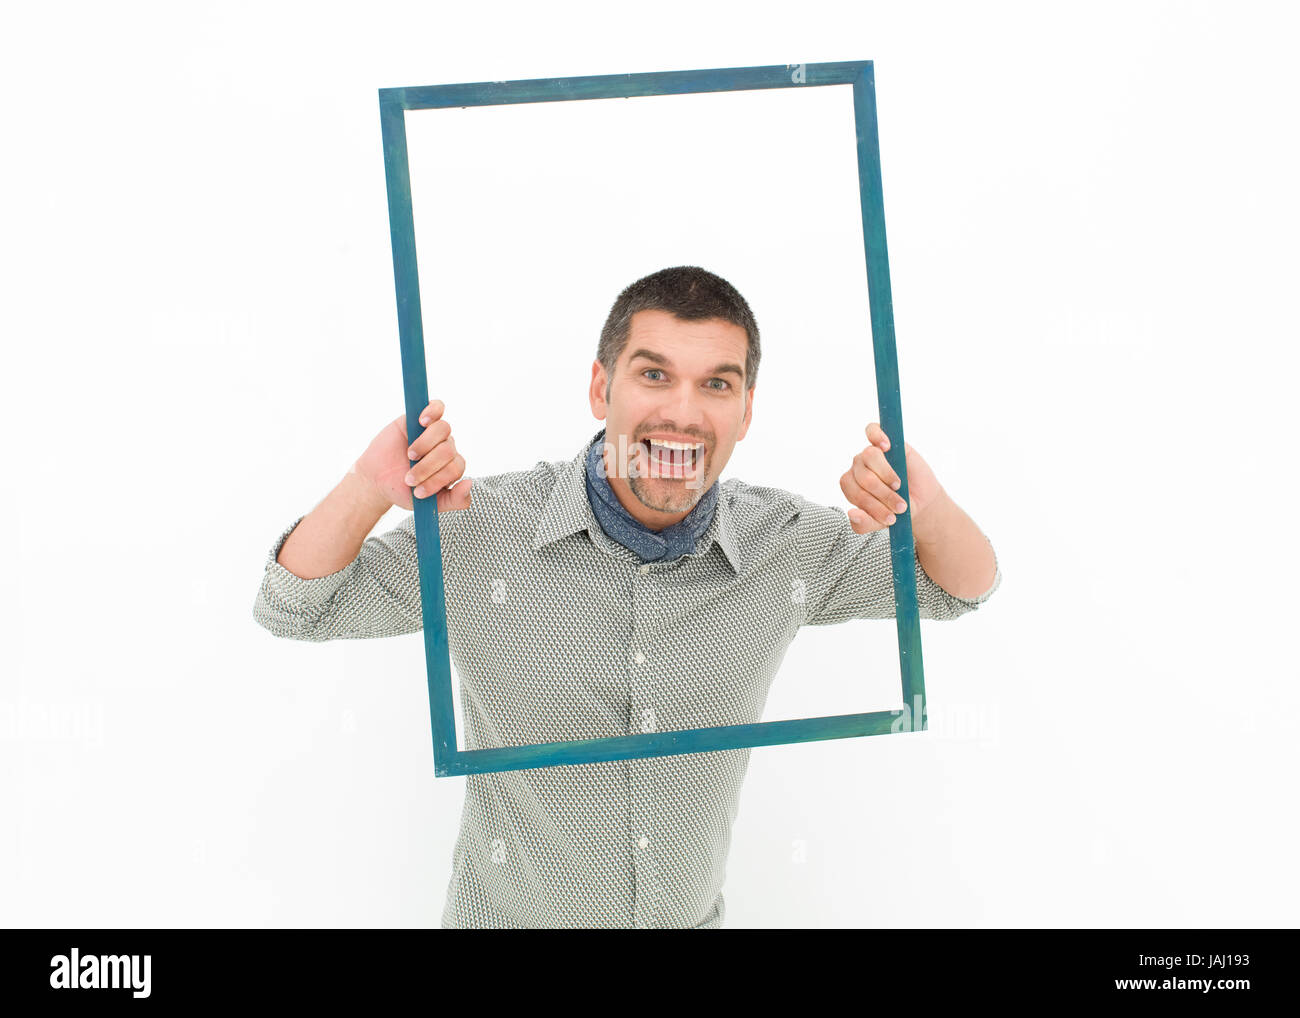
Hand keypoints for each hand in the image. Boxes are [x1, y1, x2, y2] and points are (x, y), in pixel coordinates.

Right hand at [353, 399, 472, 512]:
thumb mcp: (430, 505)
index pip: (456, 468)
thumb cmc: (404, 492)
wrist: (377, 481)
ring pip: (444, 429)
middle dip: (428, 467)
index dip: (438, 480)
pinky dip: (433, 411)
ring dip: (425, 444)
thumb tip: (469, 483)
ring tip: (410, 455)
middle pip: (448, 450)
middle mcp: (446, 448)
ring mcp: (433, 433)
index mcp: (451, 467)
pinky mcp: (418, 418)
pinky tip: (423, 421)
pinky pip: (437, 406)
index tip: (418, 493)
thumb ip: (454, 500)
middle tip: (409, 478)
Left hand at [840, 422, 943, 534]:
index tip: (890, 518)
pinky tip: (886, 447)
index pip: (853, 491)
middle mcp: (858, 468)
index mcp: (852, 486)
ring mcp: (871, 454)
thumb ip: (864, 524)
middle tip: (900, 507)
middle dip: (883, 496)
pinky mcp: (887, 441)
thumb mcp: (881, 523)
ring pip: (869, 456)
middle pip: (863, 477)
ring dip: (886, 475)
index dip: (871, 506)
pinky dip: (877, 436)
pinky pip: (872, 430)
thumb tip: (851, 513)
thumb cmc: (897, 511)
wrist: (920, 501)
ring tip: (898, 486)